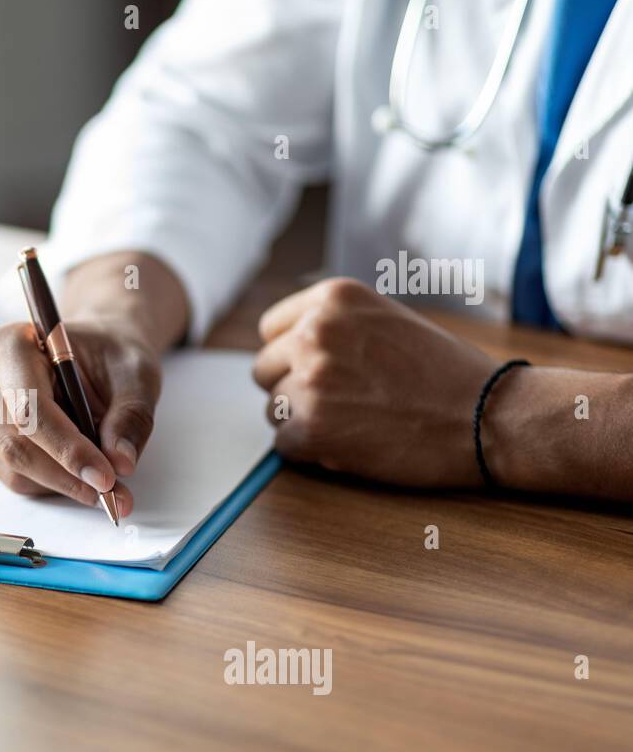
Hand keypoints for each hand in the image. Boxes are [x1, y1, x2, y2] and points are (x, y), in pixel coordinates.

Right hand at [0, 321, 160, 515]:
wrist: (86, 354)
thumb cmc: (105, 355)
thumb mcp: (134, 372)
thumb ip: (130, 415)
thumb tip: (121, 462)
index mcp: (10, 344)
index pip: (31, 408)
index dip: (67, 449)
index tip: (105, 477)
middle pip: (14, 444)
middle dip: (66, 476)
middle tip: (112, 494)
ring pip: (12, 468)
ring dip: (61, 484)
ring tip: (103, 484)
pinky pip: (12, 476)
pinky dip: (50, 483)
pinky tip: (76, 471)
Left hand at [253, 278, 496, 486]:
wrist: (487, 416)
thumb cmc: (444, 372)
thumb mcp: (384, 320)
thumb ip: (334, 327)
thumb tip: (286, 348)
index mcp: (331, 299)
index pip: (270, 330)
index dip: (290, 355)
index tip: (318, 369)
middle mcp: (314, 333)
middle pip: (264, 370)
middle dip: (292, 388)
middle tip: (340, 401)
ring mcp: (310, 381)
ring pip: (273, 410)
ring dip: (303, 421)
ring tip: (354, 420)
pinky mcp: (312, 428)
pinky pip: (284, 445)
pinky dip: (311, 452)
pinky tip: (352, 443)